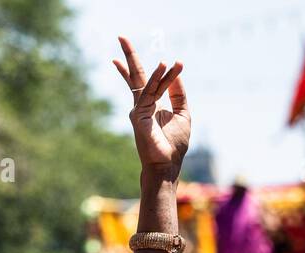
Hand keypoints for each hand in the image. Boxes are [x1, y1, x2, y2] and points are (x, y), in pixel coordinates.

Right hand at [112, 36, 188, 174]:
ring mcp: (138, 109)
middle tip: (121, 36)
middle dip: (129, 56)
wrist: (167, 164)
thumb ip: (179, 95)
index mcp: (152, 104)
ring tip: (165, 59)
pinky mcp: (139, 114)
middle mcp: (142, 104)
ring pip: (146, 81)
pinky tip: (163, 67)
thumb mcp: (183, 114)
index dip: (156, 69)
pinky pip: (149, 91)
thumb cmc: (174, 144)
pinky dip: (157, 78)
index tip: (172, 61)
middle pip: (135, 75)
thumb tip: (176, 74)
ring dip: (156, 68)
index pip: (146, 81)